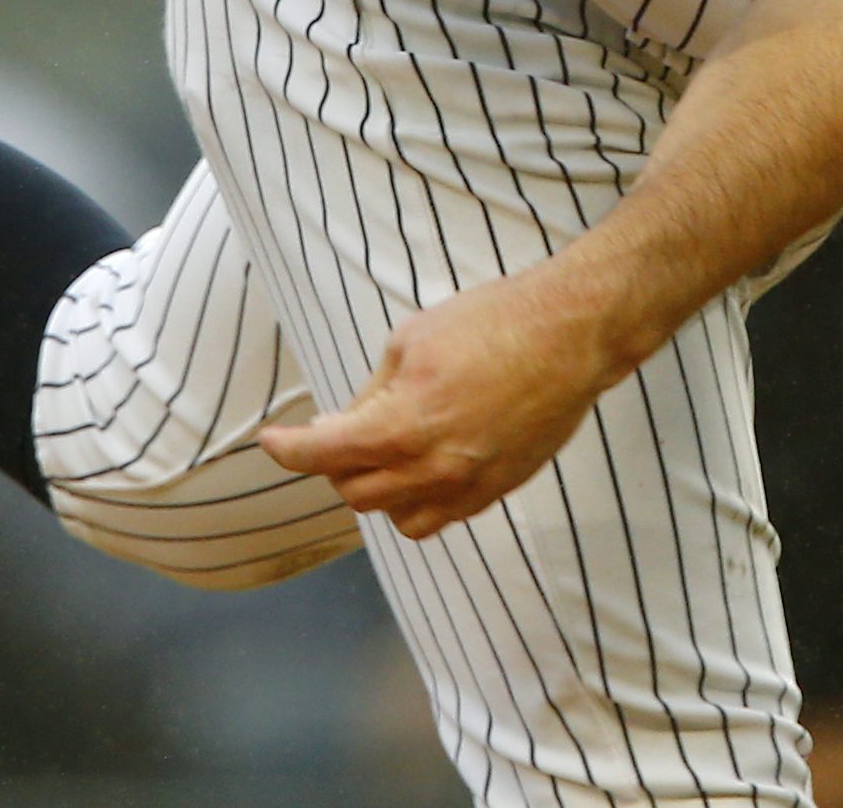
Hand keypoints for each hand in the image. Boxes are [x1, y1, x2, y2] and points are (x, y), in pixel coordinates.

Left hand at [259, 270, 639, 537]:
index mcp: (404, 424)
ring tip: (380, 454)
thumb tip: (345, 422)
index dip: (288, 449)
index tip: (272, 440)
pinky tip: (420, 468)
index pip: (325, 455)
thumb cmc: (492, 323)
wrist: (570, 336)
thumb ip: (373, 391)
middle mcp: (434, 467)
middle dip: (334, 463)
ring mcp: (468, 485)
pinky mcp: (496, 491)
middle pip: (355, 492)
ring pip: (394, 516)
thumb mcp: (412, 339)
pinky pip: (438, 518)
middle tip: (337, 432)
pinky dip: (416, 501)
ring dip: (375, 489)